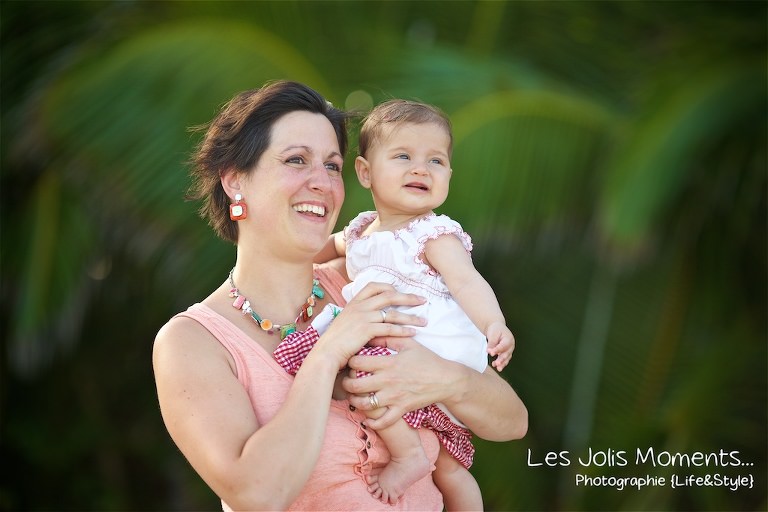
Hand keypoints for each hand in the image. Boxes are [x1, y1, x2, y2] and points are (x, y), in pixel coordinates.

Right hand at [313, 282, 425, 368]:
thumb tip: (371, 316)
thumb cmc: (335, 342)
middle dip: (408, 297)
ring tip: (424, 321)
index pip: (374, 286)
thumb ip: (357, 316)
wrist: (326, 353)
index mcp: (354, 302)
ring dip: (411, 316)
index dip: (389, 287)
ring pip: (393, 313)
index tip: (400, 291)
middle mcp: (360, 306)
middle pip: (389, 295)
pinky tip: (413, 333)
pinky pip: (390, 328)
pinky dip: (403, 330)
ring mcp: (364, 317)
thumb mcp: (344, 322)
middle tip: (422, 300)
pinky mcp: (367, 330)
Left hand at [342, 337, 458, 429]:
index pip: (358, 362)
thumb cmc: (427, 359)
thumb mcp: (408, 343)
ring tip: (354, 397)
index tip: (351, 361)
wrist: (446, 380)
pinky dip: (373, 423)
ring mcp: (394, 397)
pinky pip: (383, 421)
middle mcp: (388, 381)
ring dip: (355, 402)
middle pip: (355, 385)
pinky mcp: (401, 410)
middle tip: (347, 380)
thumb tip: (369, 335)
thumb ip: (387, 338)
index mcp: (388, 363)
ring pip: (365, 404)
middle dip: (346, 383)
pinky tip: (368, 418)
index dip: (350, 361)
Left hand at [486, 321, 514, 371]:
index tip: (490, 353)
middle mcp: (511, 345)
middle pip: (506, 353)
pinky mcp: (506, 353)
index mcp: (509, 339)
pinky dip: (502, 363)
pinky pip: (505, 359)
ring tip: (498, 368)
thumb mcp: (493, 334)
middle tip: (496, 363)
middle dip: (501, 359)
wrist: (497, 327)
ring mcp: (509, 350)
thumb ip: (491, 343)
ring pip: (507, 358)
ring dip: (502, 363)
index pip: (503, 346)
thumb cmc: (496, 329)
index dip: (497, 350)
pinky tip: (497, 367)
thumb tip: (489, 351)